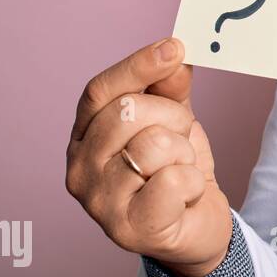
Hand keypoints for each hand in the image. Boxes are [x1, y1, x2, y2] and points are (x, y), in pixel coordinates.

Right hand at [64, 38, 231, 276]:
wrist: (196, 229)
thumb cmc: (177, 173)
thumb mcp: (175, 122)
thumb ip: (170, 88)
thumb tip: (173, 55)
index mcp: (84, 137)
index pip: (99, 92)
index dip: (137, 66)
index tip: (174, 47)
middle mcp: (79, 168)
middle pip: (129, 112)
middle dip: (174, 118)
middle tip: (182, 141)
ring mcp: (98, 202)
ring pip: (154, 144)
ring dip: (184, 154)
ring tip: (180, 173)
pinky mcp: (128, 229)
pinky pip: (173, 180)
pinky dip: (193, 183)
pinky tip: (184, 197)